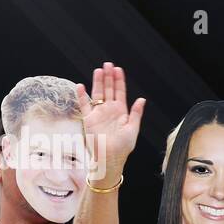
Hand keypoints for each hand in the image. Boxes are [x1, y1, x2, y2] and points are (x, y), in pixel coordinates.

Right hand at [75, 62, 145, 181]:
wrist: (109, 158)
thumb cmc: (122, 147)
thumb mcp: (133, 129)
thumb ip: (136, 113)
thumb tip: (141, 99)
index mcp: (121, 112)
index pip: (120, 92)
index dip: (119, 81)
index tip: (118, 69)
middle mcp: (109, 110)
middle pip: (108, 89)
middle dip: (108, 77)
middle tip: (108, 64)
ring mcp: (98, 114)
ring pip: (97, 94)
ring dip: (98, 82)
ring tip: (99, 70)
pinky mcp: (88, 119)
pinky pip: (84, 105)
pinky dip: (82, 95)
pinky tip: (81, 86)